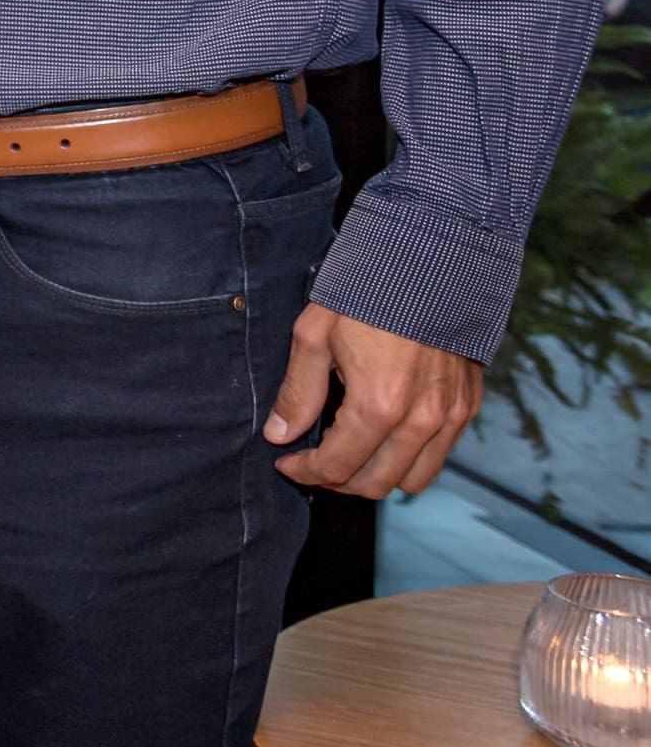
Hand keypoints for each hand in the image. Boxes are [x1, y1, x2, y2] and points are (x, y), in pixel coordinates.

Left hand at [268, 304, 484, 497]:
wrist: (429, 262)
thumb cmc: (365, 295)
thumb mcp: (314, 337)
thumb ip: (299, 393)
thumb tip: (279, 434)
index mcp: (378, 405)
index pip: (337, 466)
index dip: (305, 472)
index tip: (287, 462)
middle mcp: (420, 420)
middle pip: (376, 484)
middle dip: (338, 481)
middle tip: (314, 463)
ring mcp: (450, 416)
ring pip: (414, 479)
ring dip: (377, 476)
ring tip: (349, 456)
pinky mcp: (468, 406)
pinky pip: (440, 454)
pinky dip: (410, 458)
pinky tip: (384, 437)